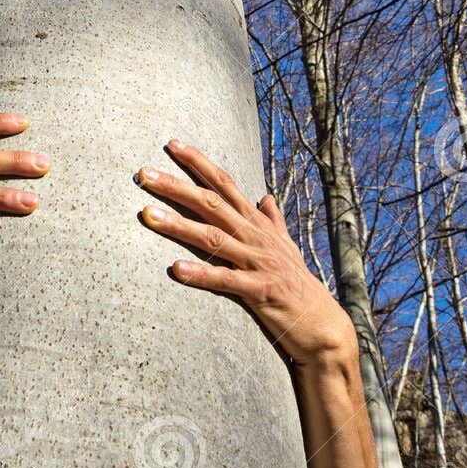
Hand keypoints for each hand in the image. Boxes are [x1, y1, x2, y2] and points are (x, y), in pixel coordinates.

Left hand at [136, 141, 355, 366]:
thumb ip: (272, 220)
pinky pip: (226, 280)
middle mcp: (255, 236)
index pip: (225, 184)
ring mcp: (258, 261)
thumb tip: (266, 196)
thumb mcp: (285, 246)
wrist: (322, 324)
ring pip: (213, 237)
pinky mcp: (260, 290)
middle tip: (144, 173)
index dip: (199, 162)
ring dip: (178, 225)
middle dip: (176, 186)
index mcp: (257, 224)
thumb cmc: (297, 284)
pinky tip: (176, 268)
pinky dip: (201, 273)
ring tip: (147, 214)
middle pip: (211, 203)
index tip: (172, 144)